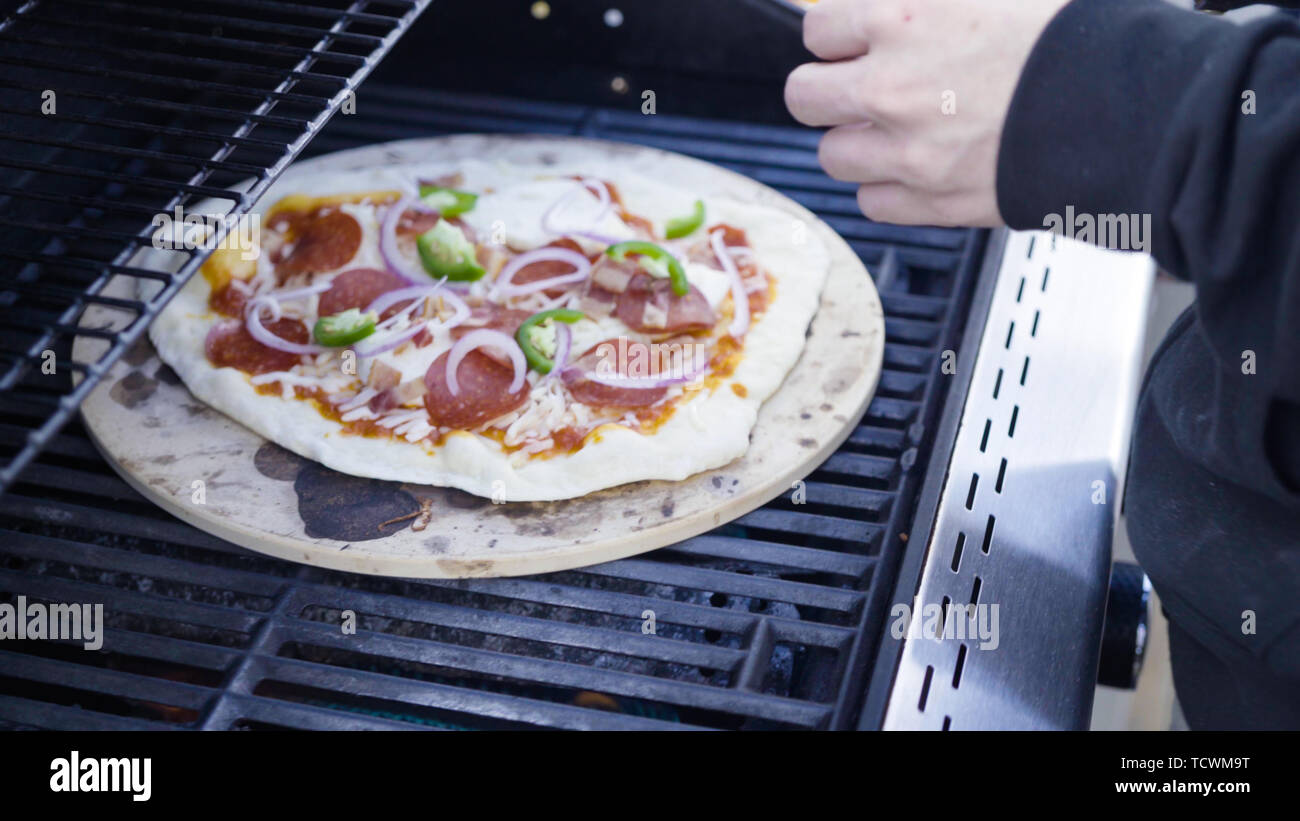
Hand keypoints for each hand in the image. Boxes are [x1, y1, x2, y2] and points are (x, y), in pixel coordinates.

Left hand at [784, 0, 1069, 226]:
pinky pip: (870, 202)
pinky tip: (918, 167)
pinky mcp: (929, 201)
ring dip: (856, 142)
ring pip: (831, 155)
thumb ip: (926, 3)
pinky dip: (888, 188)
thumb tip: (892, 12)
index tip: (855, 44)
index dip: (839, 38)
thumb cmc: (1072, 40)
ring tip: (894, 131)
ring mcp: (905, 151)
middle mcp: (890, 87)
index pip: (817, 30)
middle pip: (802, 96)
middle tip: (858, 89)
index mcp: (902, 19)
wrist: (1125, 109)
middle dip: (828, 91)